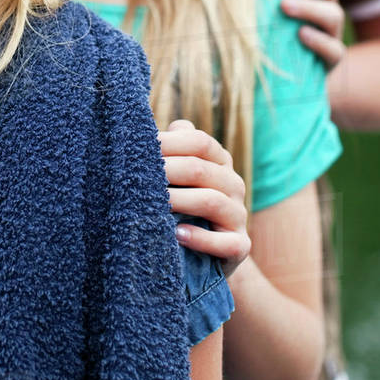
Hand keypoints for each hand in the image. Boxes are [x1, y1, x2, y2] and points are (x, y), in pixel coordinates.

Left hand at [158, 119, 249, 278]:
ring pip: (211, 201)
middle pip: (200, 169)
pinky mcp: (240, 245)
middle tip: (138, 175)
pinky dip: (201, 239)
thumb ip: (171, 148)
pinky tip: (177, 235)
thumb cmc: (184, 202)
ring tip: (154, 204)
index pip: (199, 142)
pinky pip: (226, 242)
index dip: (170, 142)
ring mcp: (239, 214)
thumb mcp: (179, 173)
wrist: (205, 252)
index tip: (142, 148)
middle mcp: (233, 184)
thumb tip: (146, 127)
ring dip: (180, 201)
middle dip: (167, 170)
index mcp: (220, 160)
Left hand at [266, 0, 345, 69]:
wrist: (277, 74)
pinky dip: (319, 41)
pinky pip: (335, 51)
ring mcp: (331, 34)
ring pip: (334, 14)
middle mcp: (325, 5)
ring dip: (309, 6)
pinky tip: (300, 34)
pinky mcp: (330, 61)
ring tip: (283, 5)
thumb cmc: (268, 24)